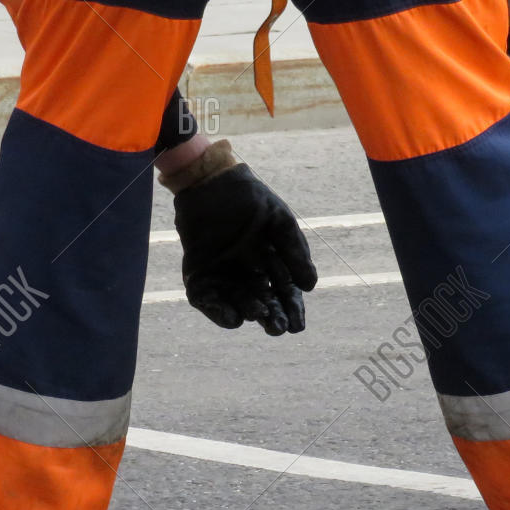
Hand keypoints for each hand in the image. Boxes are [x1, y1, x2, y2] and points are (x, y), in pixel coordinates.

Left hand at [166, 141, 317, 334]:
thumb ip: (294, 251)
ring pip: (237, 304)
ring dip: (249, 313)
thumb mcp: (279, 221)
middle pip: (263, 303)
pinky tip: (233, 318)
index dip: (291, 310)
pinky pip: (207, 300)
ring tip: (259, 315)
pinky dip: (218, 311)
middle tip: (277, 328)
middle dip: (271, 318)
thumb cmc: (249, 198)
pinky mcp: (199, 275)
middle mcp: (247, 274)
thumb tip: (310, 286)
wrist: (211, 181)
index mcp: (270, 264)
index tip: (297, 326)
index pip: (284, 294)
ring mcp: (223, 276)